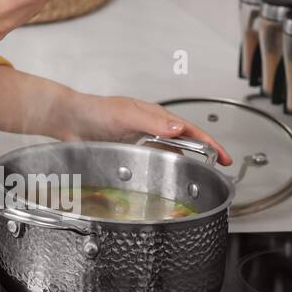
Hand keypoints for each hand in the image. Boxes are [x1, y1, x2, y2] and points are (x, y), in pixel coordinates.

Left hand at [49, 91, 232, 166]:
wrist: (66, 119)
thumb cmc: (93, 109)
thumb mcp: (125, 114)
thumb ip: (152, 122)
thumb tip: (179, 129)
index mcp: (155, 116)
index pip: (189, 130)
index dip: (210, 144)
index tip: (225, 158)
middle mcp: (150, 129)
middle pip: (183, 145)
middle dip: (201, 158)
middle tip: (215, 174)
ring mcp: (139, 143)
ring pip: (167, 157)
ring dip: (179, 167)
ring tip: (191, 182)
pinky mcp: (127, 155)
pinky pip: (149, 165)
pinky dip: (158, 173)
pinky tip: (161, 182)